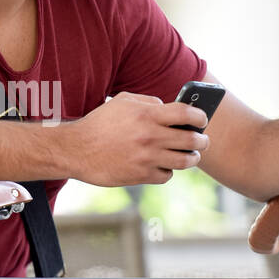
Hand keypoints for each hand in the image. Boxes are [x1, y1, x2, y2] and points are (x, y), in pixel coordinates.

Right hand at [67, 92, 209, 186]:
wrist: (76, 150)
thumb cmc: (99, 123)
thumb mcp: (122, 102)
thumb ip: (149, 103)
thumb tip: (172, 110)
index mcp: (147, 114)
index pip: (187, 113)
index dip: (200, 117)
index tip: (201, 120)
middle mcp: (150, 136)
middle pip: (192, 140)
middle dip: (202, 140)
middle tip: (202, 140)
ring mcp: (147, 158)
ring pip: (185, 161)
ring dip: (191, 158)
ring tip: (190, 155)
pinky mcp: (141, 175)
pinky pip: (167, 175)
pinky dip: (168, 170)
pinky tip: (162, 165)